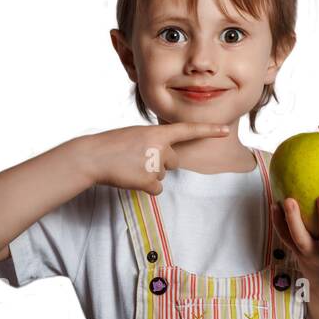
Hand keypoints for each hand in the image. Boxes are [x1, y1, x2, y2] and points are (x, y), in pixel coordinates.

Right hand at [75, 122, 230, 193]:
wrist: (92, 156)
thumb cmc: (112, 145)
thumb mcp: (137, 135)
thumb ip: (155, 142)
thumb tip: (164, 160)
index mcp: (157, 132)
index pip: (187, 130)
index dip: (209, 130)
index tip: (226, 130)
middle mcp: (159, 147)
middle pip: (173, 161)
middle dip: (160, 162)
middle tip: (137, 158)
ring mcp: (154, 164)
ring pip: (162, 175)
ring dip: (148, 174)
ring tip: (129, 165)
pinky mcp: (147, 181)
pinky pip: (156, 189)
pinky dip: (145, 187)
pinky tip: (130, 178)